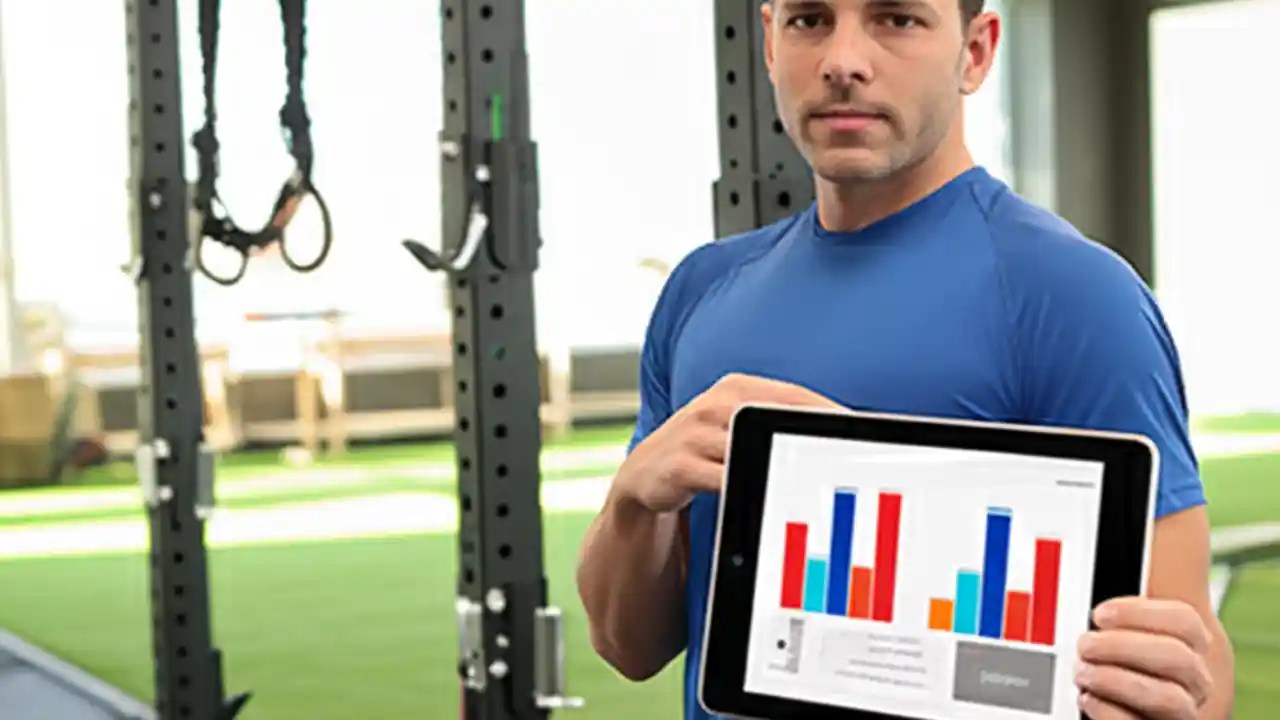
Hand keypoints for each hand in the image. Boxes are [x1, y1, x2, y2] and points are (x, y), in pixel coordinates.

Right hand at [615, 373, 843, 513]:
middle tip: (847, 462)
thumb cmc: (703, 451)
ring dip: (785, 467)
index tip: (863, 432)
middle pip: (778, 418)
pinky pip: (724, 479)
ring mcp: (696, 433)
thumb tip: (836, 436)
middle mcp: (717, 404)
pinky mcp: (681, 465)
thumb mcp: (734, 427)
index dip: (831, 413)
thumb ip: (774, 425)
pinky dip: (750, 489)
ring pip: (752, 447)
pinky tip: (774, 504)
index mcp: (736, 388)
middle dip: (814, 440)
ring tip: (818, 484)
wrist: (645, 475)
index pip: (795, 396)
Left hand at [1076, 597, 1213, 718]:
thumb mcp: (1123, 629)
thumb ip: (1122, 612)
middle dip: (1122, 647)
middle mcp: (1195, 681)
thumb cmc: (1115, 661)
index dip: (1139, 613)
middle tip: (1084, 644)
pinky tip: (1088, 698)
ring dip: (1117, 681)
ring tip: (1083, 672)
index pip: (1184, 621)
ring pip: (1168, 698)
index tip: (1099, 614)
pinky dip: (1110, 712)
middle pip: (1178, 658)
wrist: (1120, 706)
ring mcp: (1184, 713)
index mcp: (1191, 646)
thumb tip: (1091, 552)